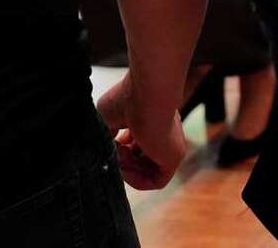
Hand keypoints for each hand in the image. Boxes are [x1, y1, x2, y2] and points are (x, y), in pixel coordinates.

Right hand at [97, 74, 189, 189]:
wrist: (146, 96)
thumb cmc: (126, 99)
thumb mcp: (106, 117)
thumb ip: (105, 136)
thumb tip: (102, 151)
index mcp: (151, 121)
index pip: (136, 144)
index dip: (119, 149)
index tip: (110, 143)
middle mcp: (163, 133)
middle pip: (140, 159)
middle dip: (122, 160)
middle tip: (114, 150)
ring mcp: (170, 145)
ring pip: (146, 171)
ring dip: (127, 169)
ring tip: (120, 154)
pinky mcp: (175, 157)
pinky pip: (157, 181)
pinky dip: (138, 180)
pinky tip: (127, 167)